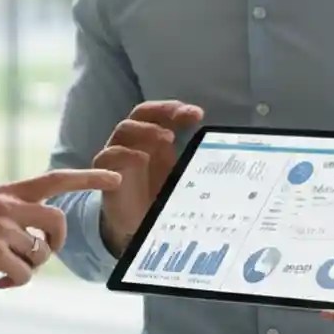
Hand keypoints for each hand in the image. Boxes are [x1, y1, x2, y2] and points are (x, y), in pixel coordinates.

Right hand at [0, 168, 121, 288]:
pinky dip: (14, 282)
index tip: (113, 179)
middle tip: (39, 256)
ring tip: (4, 269)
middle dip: (56, 245)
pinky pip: (23, 274)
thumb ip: (8, 214)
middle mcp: (5, 204)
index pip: (54, 179)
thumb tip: (34, 239)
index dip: (88, 178)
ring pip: (39, 253)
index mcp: (4, 192)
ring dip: (27, 267)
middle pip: (58, 222)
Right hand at [93, 100, 203, 255]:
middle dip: (161, 113)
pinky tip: (137, 163)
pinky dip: (120, 159)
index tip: (197, 115)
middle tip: (179, 123)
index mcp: (152, 137)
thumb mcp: (180, 177)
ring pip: (123, 131)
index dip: (174, 109)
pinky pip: (105, 160)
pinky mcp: (105, 174)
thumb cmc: (158, 195)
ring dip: (145, 131)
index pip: (159, 113)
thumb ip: (194, 163)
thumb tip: (228, 157)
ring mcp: (118, 155)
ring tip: (166, 140)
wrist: (134, 224)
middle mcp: (134, 141)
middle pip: (140, 115)